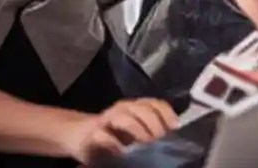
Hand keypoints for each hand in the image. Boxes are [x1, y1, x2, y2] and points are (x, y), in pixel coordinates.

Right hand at [62, 99, 177, 165]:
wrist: (82, 136)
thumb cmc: (116, 135)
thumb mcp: (137, 130)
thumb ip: (153, 130)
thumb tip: (174, 137)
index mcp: (137, 106)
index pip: (156, 104)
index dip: (167, 114)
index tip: (175, 128)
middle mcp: (123, 108)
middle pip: (143, 110)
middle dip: (154, 124)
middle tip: (161, 140)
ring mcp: (107, 119)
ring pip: (125, 119)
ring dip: (138, 131)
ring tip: (146, 144)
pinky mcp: (92, 134)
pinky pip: (103, 136)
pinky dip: (114, 143)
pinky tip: (122, 152)